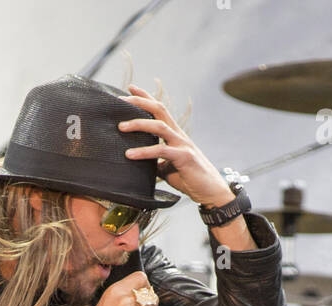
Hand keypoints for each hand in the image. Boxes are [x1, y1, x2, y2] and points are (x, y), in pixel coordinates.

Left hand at [117, 82, 235, 208]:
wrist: (211, 192)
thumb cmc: (190, 179)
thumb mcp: (168, 168)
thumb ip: (156, 161)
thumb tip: (140, 163)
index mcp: (175, 134)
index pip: (159, 109)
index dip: (146, 97)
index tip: (130, 87)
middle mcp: (179, 135)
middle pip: (159, 109)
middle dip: (140, 101)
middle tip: (120, 100)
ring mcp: (182, 144)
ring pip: (159, 126)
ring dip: (139, 124)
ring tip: (121, 127)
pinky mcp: (184, 157)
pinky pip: (161, 150)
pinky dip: (144, 152)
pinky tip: (130, 155)